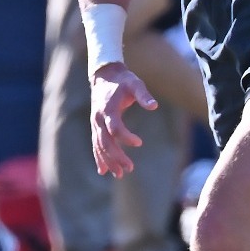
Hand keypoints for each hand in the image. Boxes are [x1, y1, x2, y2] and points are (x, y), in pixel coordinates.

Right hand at [89, 63, 156, 177]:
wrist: (104, 76)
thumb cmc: (123, 80)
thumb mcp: (135, 84)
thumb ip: (144, 95)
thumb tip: (154, 106)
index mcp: (107, 109)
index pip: (115, 128)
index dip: (126, 137)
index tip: (140, 142)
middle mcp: (98, 119)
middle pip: (105, 142)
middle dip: (116, 156)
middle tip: (129, 169)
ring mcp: (95, 123)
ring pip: (99, 146)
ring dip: (108, 161)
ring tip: (119, 174)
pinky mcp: (96, 126)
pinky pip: (96, 144)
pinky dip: (99, 157)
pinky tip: (104, 170)